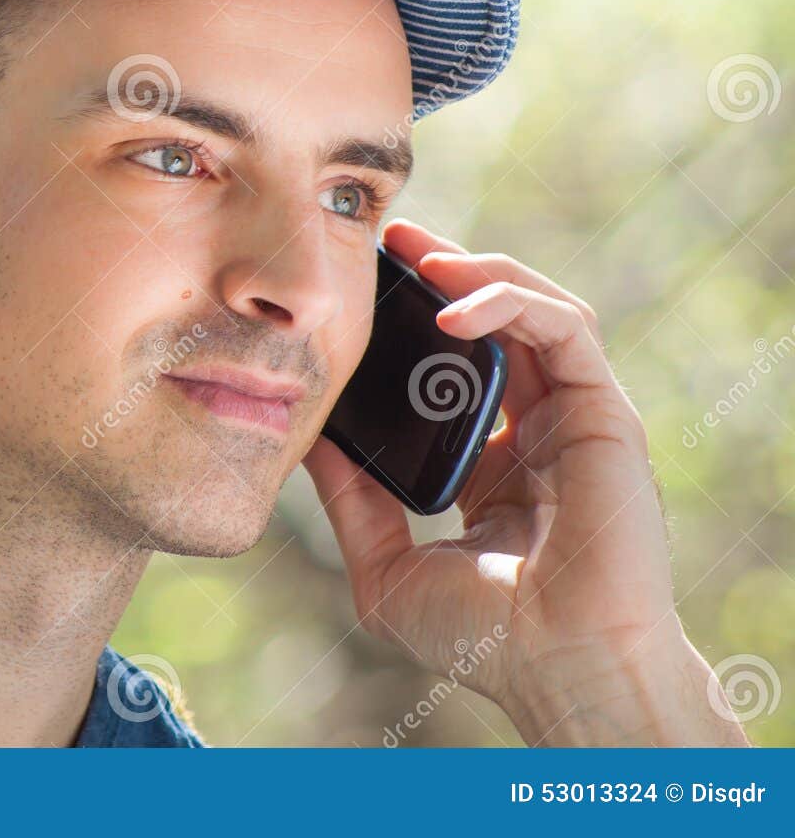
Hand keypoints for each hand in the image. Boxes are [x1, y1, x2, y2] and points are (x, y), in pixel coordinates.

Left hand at [302, 218, 749, 745]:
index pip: (455, 368)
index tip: (362, 291)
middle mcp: (539, 431)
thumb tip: (302, 437)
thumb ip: (348, 501)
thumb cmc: (481, 637)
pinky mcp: (605, 411)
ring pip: (535, 309)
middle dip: (444, 270)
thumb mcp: (385, 564)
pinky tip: (452, 309)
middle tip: (389, 239)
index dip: (414, 323)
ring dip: (477, 270)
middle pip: (496, 323)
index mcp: (495, 464)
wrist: (556, 669)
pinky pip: (563, 329)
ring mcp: (575, 418)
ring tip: (417, 253)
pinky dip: (509, 304)